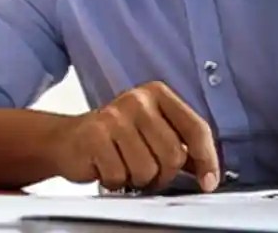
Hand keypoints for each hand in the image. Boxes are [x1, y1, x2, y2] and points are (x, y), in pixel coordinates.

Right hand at [50, 82, 219, 192]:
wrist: (68, 139)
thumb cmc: (117, 139)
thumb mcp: (153, 132)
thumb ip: (182, 146)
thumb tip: (209, 175)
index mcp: (157, 94)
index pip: (196, 128)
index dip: (207, 160)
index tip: (207, 182)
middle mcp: (136, 100)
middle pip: (173, 154)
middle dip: (164, 175)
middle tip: (149, 174)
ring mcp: (113, 116)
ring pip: (147, 169)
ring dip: (138, 180)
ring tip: (124, 168)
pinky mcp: (94, 135)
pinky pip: (120, 175)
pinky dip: (115, 181)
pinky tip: (106, 168)